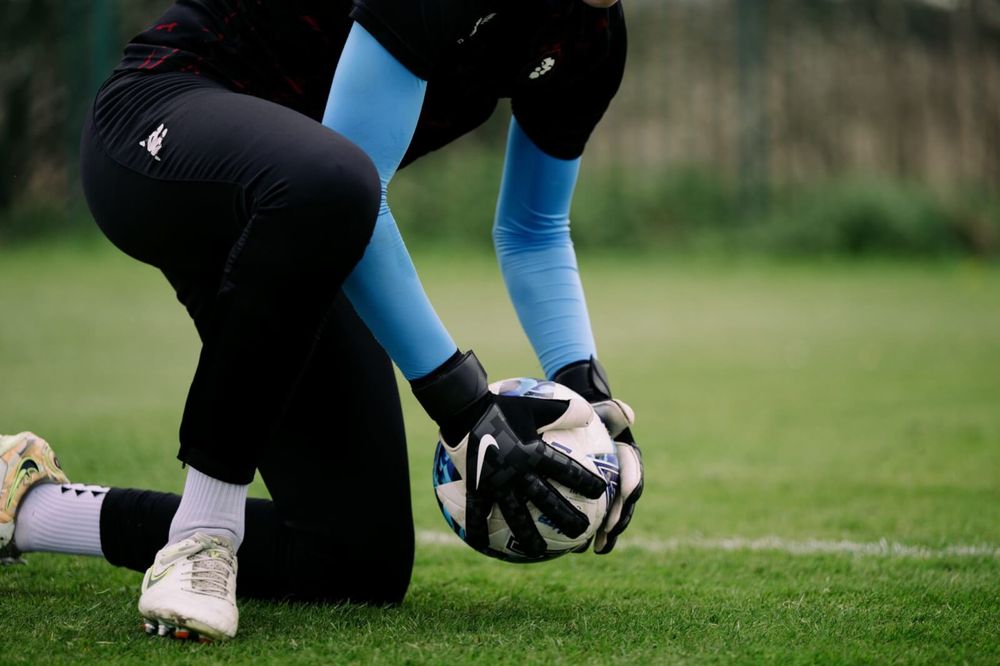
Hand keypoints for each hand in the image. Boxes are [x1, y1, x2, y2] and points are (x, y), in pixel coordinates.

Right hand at [412, 351, 606, 556]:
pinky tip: (482, 545)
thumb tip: (590, 413)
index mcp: (533, 452)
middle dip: (565, 517)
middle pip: (546, 500)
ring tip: (539, 552)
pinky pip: (476, 513)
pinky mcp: (476, 487)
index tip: (601, 493)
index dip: (584, 481)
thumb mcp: (536, 405)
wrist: (465, 409)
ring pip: (515, 515)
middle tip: (581, 532)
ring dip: (528, 536)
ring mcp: (496, 483)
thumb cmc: (501, 406)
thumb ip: (564, 410)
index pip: (565, 470)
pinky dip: (478, 530)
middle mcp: (518, 472)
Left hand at [554, 357, 643, 553]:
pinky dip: (582, 532)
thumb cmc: (589, 413)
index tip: (625, 498)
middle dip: (619, 522)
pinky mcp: (593, 500)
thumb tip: (629, 413)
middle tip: (608, 534)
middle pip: (625, 505)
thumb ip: (613, 409)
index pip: (634, 476)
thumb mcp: (599, 407)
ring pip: (609, 516)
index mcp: (628, 460)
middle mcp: (622, 479)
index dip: (632, 488)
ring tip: (594, 549)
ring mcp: (609, 491)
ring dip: (605, 534)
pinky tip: (568, 547)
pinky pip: (589, 517)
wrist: (579, 421)